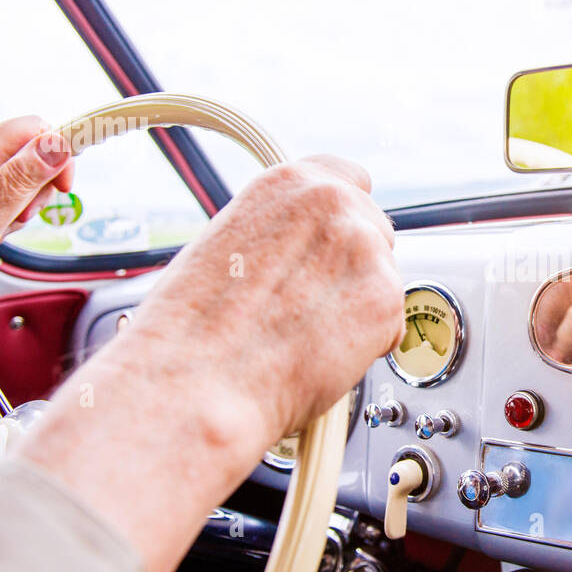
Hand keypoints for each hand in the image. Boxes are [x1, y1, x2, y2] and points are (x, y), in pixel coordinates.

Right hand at [15, 155, 404, 571]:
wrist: (185, 392)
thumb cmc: (181, 336)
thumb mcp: (223, 254)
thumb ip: (275, 237)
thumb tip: (300, 248)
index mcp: (287, 181)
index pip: (347, 178)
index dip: (337, 223)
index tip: (329, 249)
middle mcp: (335, 207)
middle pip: (373, 230)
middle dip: (350, 268)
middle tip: (307, 312)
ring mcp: (367, 256)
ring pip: (386, 278)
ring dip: (358, 308)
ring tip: (301, 342)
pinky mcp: (385, 308)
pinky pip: (390, 322)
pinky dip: (363, 344)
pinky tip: (315, 359)